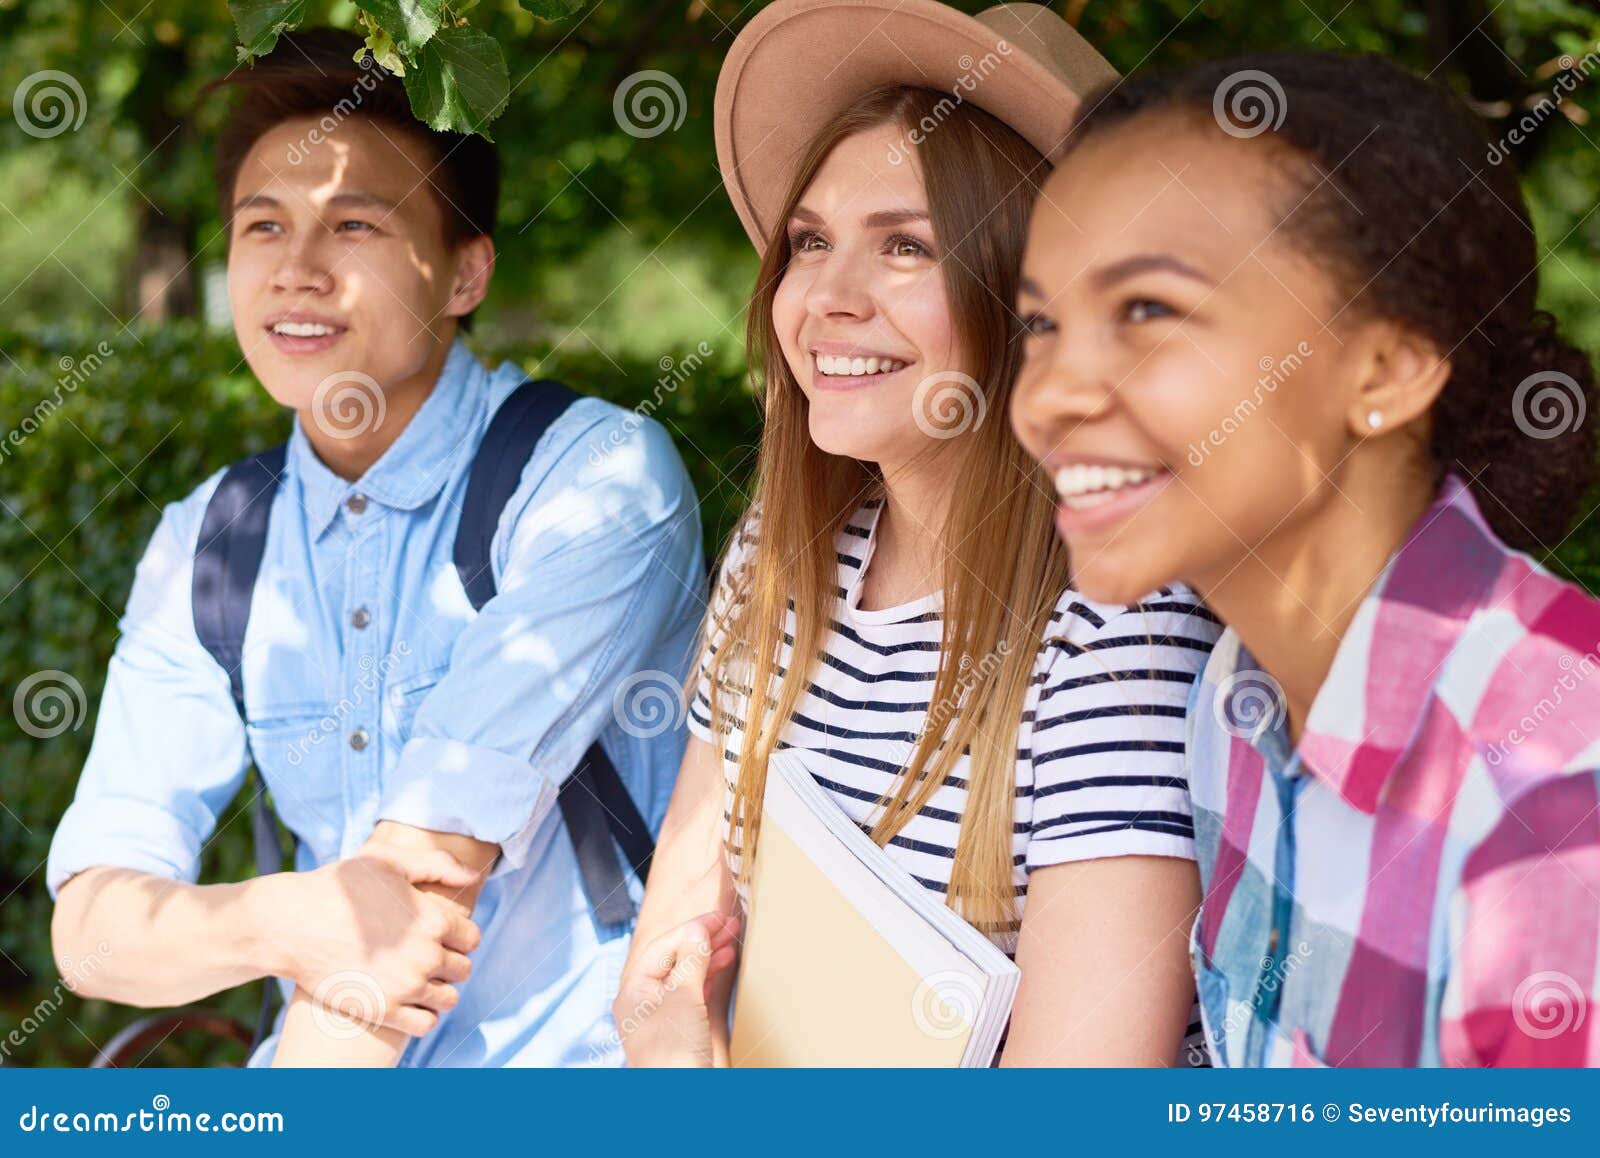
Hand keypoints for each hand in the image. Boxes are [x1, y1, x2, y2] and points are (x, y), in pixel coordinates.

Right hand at [262, 843, 483, 1037]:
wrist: (292, 924)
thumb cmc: (339, 888)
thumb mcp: (389, 861)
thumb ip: (438, 865)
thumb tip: (475, 877)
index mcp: (432, 919)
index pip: (471, 938)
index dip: (459, 936)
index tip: (441, 935)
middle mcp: (425, 955)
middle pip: (463, 969)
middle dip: (449, 962)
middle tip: (426, 956)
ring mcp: (405, 986)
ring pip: (448, 998)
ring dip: (439, 990)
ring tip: (418, 979)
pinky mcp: (383, 1010)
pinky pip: (425, 1024)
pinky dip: (423, 1015)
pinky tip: (409, 1002)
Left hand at [616, 911, 739, 1067]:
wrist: (681, 1100)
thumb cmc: (674, 1054)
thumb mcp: (683, 997)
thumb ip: (690, 960)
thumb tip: (696, 931)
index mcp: (633, 989)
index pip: (663, 945)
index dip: (692, 928)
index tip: (718, 917)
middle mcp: (644, 1000)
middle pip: (674, 957)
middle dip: (702, 939)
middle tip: (730, 924)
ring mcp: (662, 1014)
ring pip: (686, 973)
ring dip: (708, 954)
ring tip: (732, 939)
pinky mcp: (679, 1028)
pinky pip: (693, 991)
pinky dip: (709, 975)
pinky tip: (724, 964)